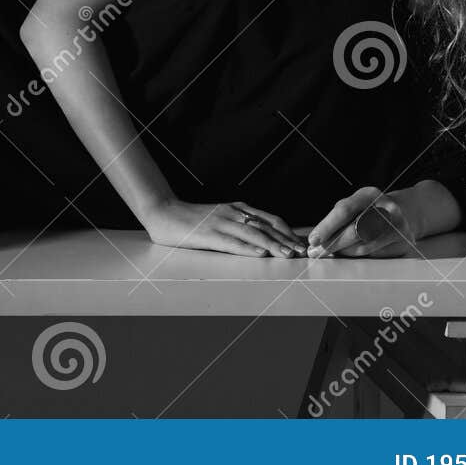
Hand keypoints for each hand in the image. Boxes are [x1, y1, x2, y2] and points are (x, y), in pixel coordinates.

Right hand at [139, 197, 306, 257]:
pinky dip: (248, 248)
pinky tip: (260, 254)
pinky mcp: (208, 234)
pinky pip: (231, 242)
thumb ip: (239, 224)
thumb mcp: (220, 216)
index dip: (287, 231)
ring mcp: (220, 223)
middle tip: (302, 252)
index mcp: (237, 209)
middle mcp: (232, 213)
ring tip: (287, 255)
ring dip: (272, 245)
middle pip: (265, 227)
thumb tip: (262, 239)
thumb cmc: (191, 219)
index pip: (270, 220)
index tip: (301, 243)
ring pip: (252, 234)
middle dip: (286, 240)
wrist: (163, 212)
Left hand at [295, 188, 415, 257]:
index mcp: (370, 194)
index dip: (326, 226)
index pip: (344, 210)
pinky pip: (375, 255)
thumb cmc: (370, 210)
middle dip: (332, 244)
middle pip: (354, 231)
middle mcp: (387, 208)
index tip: (313, 240)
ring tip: (333, 252)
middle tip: (316, 253)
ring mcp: (399, 226)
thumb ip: (338, 219)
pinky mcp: (405, 243)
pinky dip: (360, 256)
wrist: (407, 212)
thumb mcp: (356, 205)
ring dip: (344, 252)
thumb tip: (316, 241)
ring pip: (363, 247)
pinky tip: (353, 253)